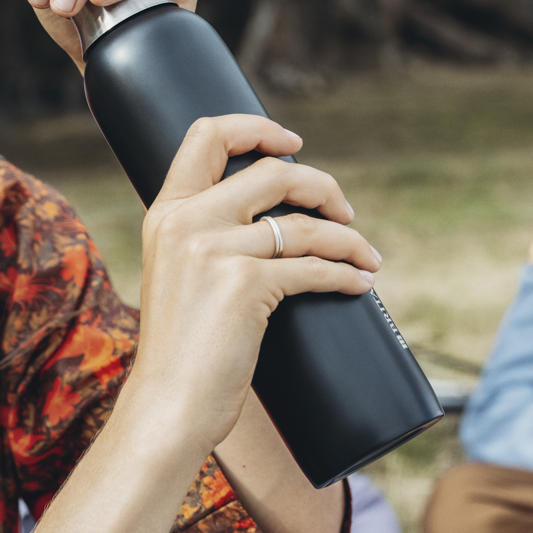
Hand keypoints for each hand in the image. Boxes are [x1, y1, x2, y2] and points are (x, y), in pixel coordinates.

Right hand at [123, 114, 379, 458]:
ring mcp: (214, 251)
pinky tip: (359, 283)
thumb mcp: (178, 275)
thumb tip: (272, 221)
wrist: (169, 403)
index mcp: (165, 212)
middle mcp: (186, 222)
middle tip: (344, 211)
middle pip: (273, 173)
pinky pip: (313, 267)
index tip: (292, 144)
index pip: (207, 136)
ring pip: (304, 224)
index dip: (257, 129)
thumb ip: (205, 239)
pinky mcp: (244, 284)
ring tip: (366, 256)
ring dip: (348, 238)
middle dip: (323, 186)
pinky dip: (345, 274)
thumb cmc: (182, 349)